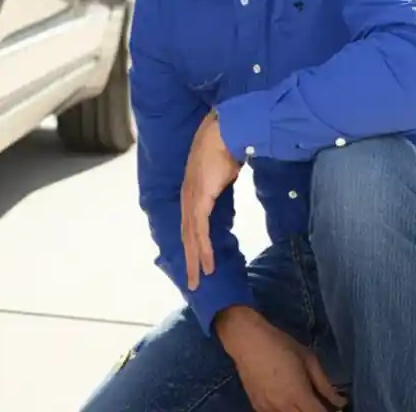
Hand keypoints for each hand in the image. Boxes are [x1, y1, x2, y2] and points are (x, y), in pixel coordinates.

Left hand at [181, 111, 239, 290]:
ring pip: (191, 237)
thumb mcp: (224, 168)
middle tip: (193, 283)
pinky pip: (200, 230)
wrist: (225, 131)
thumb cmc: (227, 146)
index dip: (192, 244)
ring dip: (195, 261)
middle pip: (186, 235)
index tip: (195, 261)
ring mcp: (192, 198)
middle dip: (189, 260)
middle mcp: (187, 196)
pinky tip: (208, 263)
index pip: (190, 223)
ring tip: (199, 280)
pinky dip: (203, 249)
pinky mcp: (200, 200)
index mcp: (192, 190)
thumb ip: (223, 178)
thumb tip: (229, 176)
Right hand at [215, 306, 346, 411]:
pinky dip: (285, 411)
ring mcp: (268, 409)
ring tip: (305, 402)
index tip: (336, 408)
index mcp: (298, 395)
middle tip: (321, 404)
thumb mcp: (309, 359)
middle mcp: (283, 407)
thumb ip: (324, 384)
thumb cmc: (281, 345)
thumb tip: (339, 401)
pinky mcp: (257, 407)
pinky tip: (288, 402)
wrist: (247, 341)